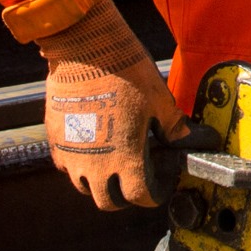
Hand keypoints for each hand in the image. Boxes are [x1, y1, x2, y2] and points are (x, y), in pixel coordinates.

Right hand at [35, 0, 188, 210]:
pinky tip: (92, 146)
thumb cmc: (125, 72)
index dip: (152, 195)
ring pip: (84, 186)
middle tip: (134, 180)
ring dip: (99, 182)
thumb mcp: (159, 100)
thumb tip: (194, 138)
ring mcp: (72, 154)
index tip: (157, 186)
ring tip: (112, 163)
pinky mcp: (55, 140)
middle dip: (124, 196)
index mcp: (126, 158)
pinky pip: (66, 165)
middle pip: (108, 201)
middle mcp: (95, 164)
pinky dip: (79, 164)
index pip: (139, 197)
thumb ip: (175, 127)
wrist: (85, 49)